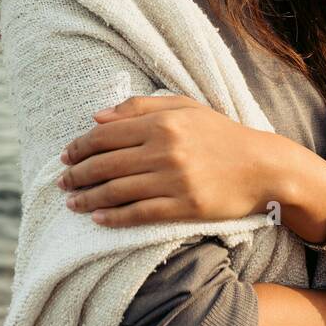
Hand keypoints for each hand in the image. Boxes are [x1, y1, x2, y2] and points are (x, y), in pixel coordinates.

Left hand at [55, 93, 277, 227]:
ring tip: (72, 203)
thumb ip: (140, 107)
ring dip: (88, 198)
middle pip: (106, 164)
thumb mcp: (185, 107)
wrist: (263, 166)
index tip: (65, 155)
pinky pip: (139, 213)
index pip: (106, 134)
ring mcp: (174, 180)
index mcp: (163, 122)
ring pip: (117, 191)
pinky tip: (98, 219)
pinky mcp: (184, 206)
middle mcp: (165, 149)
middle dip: (77, 174)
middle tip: (62, 183)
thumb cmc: (222, 134)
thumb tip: (97, 116)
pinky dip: (114, 217)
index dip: (80, 146)